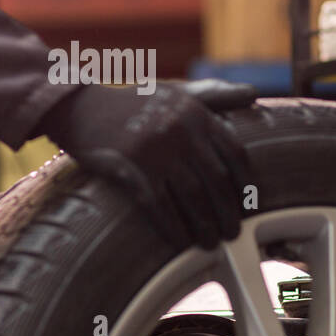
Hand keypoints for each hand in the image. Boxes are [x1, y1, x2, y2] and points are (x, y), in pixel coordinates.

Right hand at [36, 81, 256, 249]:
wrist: (81, 107)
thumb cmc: (132, 103)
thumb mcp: (175, 93)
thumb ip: (214, 95)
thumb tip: (254, 95)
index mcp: (196, 113)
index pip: (235, 153)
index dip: (245, 185)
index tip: (249, 204)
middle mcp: (181, 130)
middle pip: (216, 181)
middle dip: (228, 212)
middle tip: (232, 232)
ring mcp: (156, 150)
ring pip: (192, 197)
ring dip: (205, 226)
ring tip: (211, 242)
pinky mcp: (132, 169)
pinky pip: (160, 206)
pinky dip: (174, 228)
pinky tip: (181, 241)